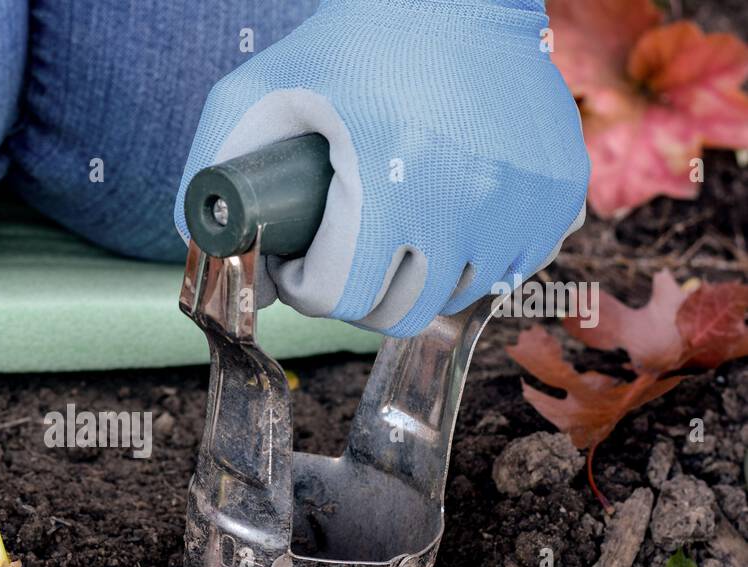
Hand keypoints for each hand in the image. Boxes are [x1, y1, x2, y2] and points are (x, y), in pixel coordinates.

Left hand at [175, 0, 588, 336]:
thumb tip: (223, 257)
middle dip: (358, 295)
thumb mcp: (258, 92)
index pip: (339, 294)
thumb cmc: (349, 44)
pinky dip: (476, 257)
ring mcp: (523, 201)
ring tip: (397, 229)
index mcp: (390, 176)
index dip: (305, 286)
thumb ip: (215, 169)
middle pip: (400, 313)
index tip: (299, 259)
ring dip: (418, 279)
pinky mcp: (561, 194)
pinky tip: (451, 217)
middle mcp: (468, 198)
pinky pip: (511, 267)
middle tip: (345, 254)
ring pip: (456, 297)